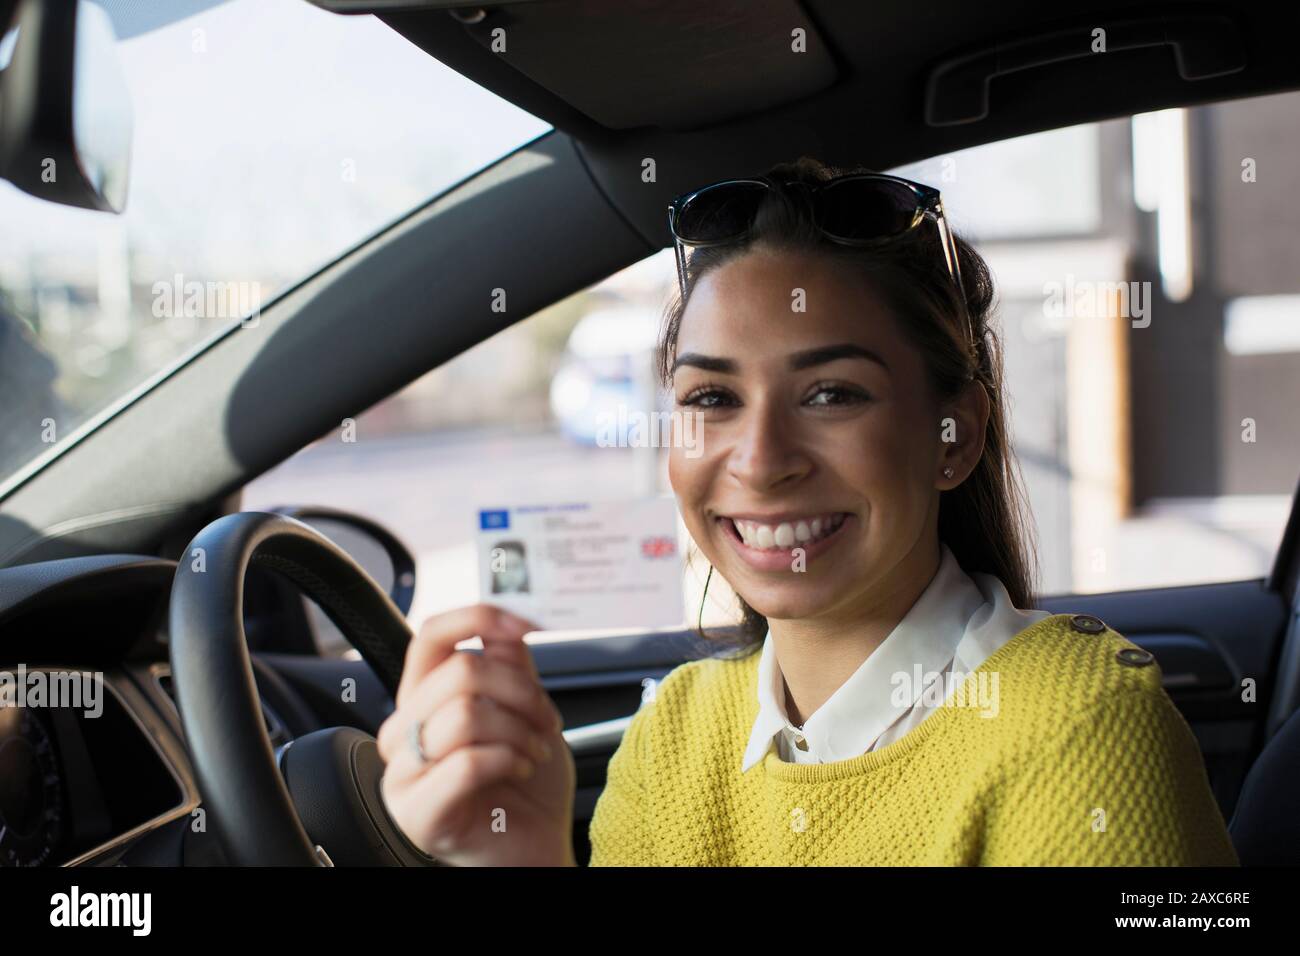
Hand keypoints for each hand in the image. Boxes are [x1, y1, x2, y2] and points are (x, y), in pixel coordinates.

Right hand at [377, 604, 575, 865]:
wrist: (538, 847)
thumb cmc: (527, 788)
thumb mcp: (524, 709)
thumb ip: (509, 664)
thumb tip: (505, 619)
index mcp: (422, 701)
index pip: (430, 636)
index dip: (479, 618)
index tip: (527, 625)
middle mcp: (403, 733)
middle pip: (459, 671)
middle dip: (521, 691)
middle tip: (544, 719)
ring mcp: (402, 776)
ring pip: (465, 713)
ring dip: (519, 729)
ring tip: (535, 749)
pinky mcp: (417, 814)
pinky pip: (467, 762)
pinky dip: (509, 760)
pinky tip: (520, 770)